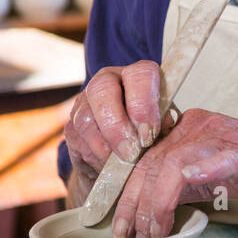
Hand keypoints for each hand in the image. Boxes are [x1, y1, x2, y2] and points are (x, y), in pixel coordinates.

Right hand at [64, 61, 168, 177]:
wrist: (123, 157)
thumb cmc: (150, 136)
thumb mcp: (164, 128)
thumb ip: (165, 124)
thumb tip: (164, 123)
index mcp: (138, 76)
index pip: (140, 74)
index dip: (143, 105)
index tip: (148, 134)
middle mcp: (109, 80)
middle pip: (103, 89)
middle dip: (118, 125)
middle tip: (132, 152)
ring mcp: (86, 100)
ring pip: (86, 116)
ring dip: (106, 144)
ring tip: (122, 161)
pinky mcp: (72, 123)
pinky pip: (78, 136)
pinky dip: (95, 153)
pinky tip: (108, 163)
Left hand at [111, 108, 237, 237]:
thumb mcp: (211, 172)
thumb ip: (181, 182)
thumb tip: (149, 208)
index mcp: (190, 127)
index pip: (145, 157)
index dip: (125, 190)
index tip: (117, 221)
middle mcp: (200, 126)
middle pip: (151, 163)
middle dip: (133, 204)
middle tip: (126, 236)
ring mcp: (222, 138)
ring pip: (172, 166)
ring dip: (156, 205)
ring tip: (151, 235)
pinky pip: (216, 161)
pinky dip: (198, 174)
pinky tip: (184, 190)